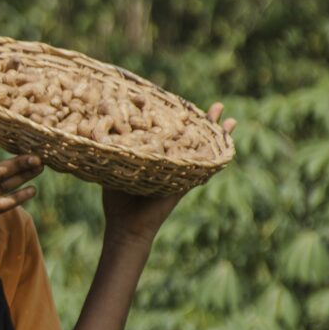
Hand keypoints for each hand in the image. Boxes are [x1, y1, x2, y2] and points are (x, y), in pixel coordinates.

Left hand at [102, 102, 237, 242]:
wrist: (126, 225)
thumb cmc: (117, 199)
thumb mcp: (114, 169)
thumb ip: (114, 152)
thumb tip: (99, 131)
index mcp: (154, 157)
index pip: (168, 133)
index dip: (176, 119)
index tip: (181, 104)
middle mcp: (171, 162)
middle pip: (189, 138)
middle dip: (202, 122)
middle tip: (217, 106)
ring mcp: (182, 171)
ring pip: (202, 149)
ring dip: (215, 132)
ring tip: (225, 114)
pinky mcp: (187, 182)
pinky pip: (205, 166)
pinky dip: (217, 153)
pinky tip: (229, 138)